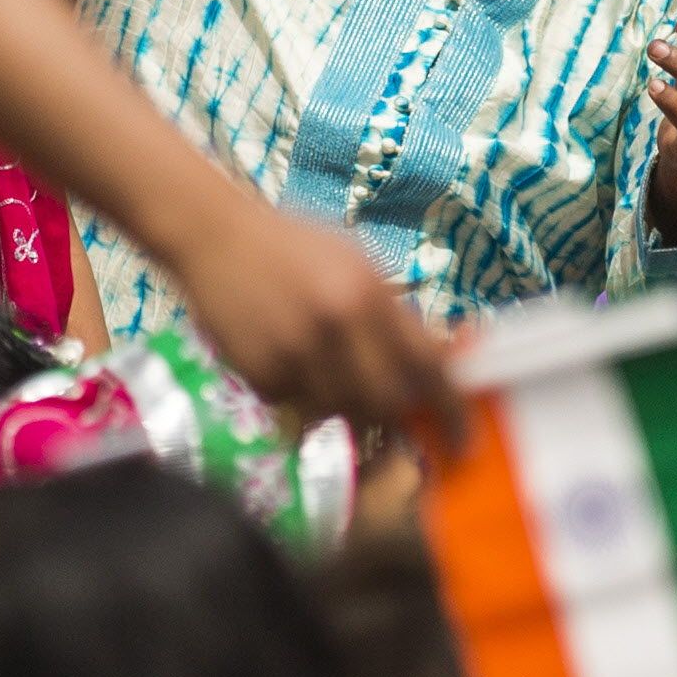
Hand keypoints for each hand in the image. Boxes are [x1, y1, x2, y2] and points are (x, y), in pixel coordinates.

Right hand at [164, 189, 462, 442]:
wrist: (213, 235)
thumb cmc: (293, 244)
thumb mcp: (356, 262)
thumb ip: (396, 313)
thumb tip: (441, 362)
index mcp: (368, 293)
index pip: (427, 368)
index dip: (451, 412)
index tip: (462, 440)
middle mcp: (336, 327)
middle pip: (387, 403)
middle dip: (396, 412)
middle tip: (394, 408)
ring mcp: (295, 354)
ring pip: (342, 411)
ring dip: (347, 402)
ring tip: (329, 365)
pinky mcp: (260, 373)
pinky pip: (297, 406)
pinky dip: (302, 393)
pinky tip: (287, 352)